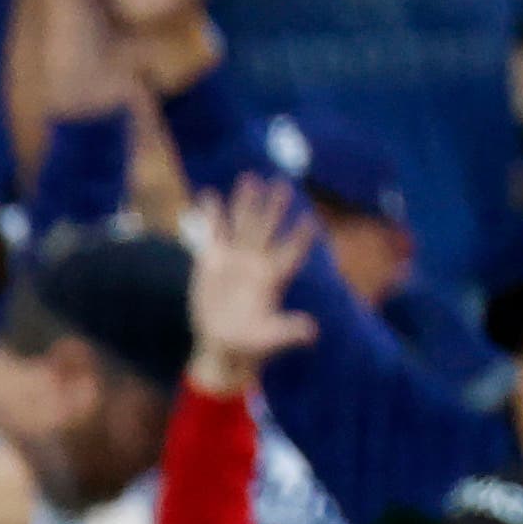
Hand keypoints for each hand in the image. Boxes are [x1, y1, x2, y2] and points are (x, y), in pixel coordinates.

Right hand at [183, 177, 319, 392]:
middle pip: (268, 230)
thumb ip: (289, 332)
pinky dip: (212, 215)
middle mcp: (257, 263)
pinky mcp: (212, 260)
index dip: (300, 239)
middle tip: (282, 184)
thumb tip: (313, 332)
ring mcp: (235, 258)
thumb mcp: (270, 339)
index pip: (291, 253)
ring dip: (246, 202)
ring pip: (242, 224)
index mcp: (274, 278)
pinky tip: (209, 195)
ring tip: (249, 178)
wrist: (221, 345)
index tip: (311, 222)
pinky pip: (213, 232)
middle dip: (274, 208)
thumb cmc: (250, 345)